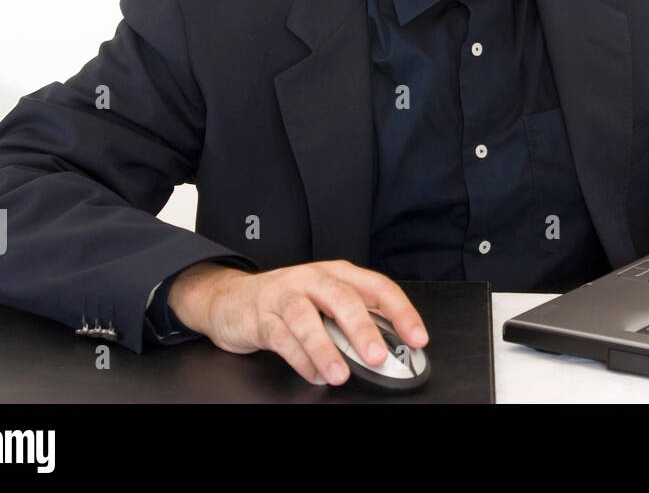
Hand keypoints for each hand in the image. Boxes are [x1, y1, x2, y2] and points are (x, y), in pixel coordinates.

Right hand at [167, 259, 427, 385]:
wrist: (232, 298)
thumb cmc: (288, 301)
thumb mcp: (325, 303)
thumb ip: (353, 320)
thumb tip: (390, 346)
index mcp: (337, 273)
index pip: (377, 287)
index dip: (401, 311)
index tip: (417, 337)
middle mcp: (313, 278)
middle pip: (342, 298)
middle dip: (363, 328)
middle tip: (377, 356)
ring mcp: (285, 295)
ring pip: (307, 319)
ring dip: (326, 349)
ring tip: (340, 374)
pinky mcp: (261, 317)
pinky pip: (282, 339)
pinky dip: (300, 360)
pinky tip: (314, 374)